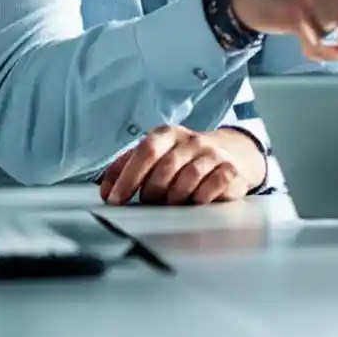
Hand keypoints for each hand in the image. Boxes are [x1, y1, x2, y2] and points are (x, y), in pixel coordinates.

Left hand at [100, 127, 264, 205]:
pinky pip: (213, 186)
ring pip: (189, 179)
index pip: (146, 151)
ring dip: (175, 197)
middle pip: (165, 168)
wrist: (230, 154)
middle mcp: (192, 140)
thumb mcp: (155, 156)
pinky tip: (195, 200)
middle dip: (152, 191)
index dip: (128, 177)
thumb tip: (106, 192)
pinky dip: (200, 198)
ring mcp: (214, 154)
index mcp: (168, 134)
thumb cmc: (182, 160)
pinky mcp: (232, 169)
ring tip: (173, 202)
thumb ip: (126, 168)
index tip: (115, 200)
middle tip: (150, 201)